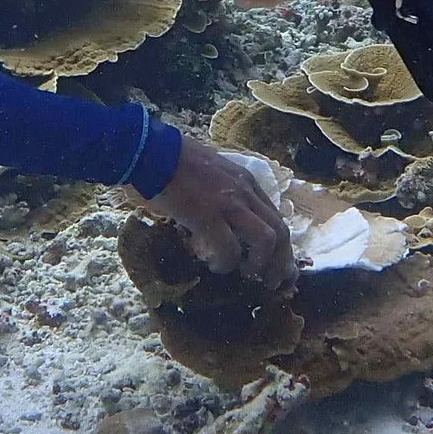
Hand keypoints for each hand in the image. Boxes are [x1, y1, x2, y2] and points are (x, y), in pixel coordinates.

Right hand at [141, 137, 295, 286]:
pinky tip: (216, 267)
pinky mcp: (207, 216)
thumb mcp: (214, 170)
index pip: (277, 217)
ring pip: (266, 240)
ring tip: (247, 276)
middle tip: (270, 282)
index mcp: (247, 182)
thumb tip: (227, 215)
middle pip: (280, 232)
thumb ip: (226, 189)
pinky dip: (226, 263)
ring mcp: (228, 204)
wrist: (151, 151)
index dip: (281, 246)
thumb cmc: (175, 160)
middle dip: (280, 263)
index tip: (277, 265)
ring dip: (261, 265)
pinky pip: (229, 248)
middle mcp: (245, 192)